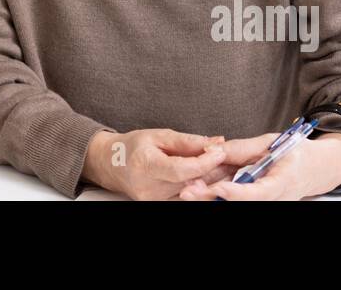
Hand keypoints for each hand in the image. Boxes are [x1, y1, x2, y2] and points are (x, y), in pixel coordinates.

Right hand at [82, 129, 228, 200]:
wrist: (111, 164)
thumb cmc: (133, 146)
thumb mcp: (158, 135)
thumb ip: (187, 141)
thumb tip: (215, 142)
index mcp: (145, 165)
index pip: (181, 169)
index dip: (204, 161)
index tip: (220, 151)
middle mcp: (149, 187)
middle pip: (189, 182)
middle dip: (213, 170)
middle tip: (228, 158)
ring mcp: (154, 199)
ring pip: (190, 192)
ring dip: (209, 180)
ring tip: (222, 167)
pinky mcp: (159, 205)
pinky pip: (185, 197)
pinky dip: (198, 186)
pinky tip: (208, 177)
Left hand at [178, 131, 340, 200]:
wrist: (318, 168)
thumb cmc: (298, 152)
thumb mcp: (272, 142)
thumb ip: (243, 148)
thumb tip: (215, 150)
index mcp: (284, 181)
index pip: (259, 192)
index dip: (238, 193)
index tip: (219, 189)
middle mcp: (276, 198)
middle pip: (242, 202)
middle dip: (213, 197)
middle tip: (188, 191)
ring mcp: (268, 202)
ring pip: (236, 203)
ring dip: (210, 197)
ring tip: (187, 191)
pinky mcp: (259, 200)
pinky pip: (238, 199)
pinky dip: (216, 194)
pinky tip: (197, 190)